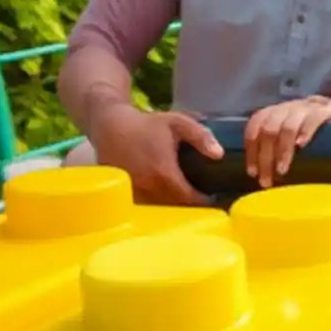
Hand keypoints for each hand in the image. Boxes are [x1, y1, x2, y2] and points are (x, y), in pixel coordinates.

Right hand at [88, 103, 222, 205]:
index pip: (189, 198)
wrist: (111, 125)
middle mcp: (149, 187)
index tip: (213, 196)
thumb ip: (201, 137)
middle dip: (190, 203)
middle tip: (201, 196)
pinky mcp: (125, 192)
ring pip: (159, 207)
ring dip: (173, 204)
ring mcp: (134, 192)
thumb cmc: (147, 124)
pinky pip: (145, 204)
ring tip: (185, 195)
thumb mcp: (178, 123)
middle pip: (175, 205)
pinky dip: (157, 201)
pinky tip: (164, 192)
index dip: (203, 200)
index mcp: (165, 174)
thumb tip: (219, 154)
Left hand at [244, 96, 330, 187]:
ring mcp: (307, 108)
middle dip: (265, 157)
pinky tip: (301, 146)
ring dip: (283, 151)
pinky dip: (305, 132)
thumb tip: (256, 174)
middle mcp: (287, 107)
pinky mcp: (326, 111)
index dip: (251, 150)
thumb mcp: (286, 133)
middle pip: (269, 130)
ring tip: (283, 170)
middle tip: (267, 180)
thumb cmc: (307, 131)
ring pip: (288, 127)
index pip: (255, 126)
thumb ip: (272, 145)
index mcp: (274, 112)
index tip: (253, 172)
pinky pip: (313, 119)